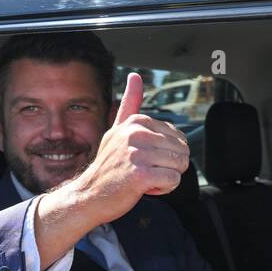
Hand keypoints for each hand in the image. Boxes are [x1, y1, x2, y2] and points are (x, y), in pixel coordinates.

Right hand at [67, 73, 189, 226]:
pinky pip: (173, 180)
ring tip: (143, 179)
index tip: (144, 159)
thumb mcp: (117, 130)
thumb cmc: (108, 165)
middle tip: (144, 171)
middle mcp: (136, 134)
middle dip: (168, 166)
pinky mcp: (140, 174)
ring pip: (179, 166)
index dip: (166, 154)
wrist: (89, 195)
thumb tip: (135, 75)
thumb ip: (130, 104)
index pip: (179, 138)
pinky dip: (163, 189)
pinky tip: (144, 188)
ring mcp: (137, 153)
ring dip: (166, 178)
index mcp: (136, 122)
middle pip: (182, 152)